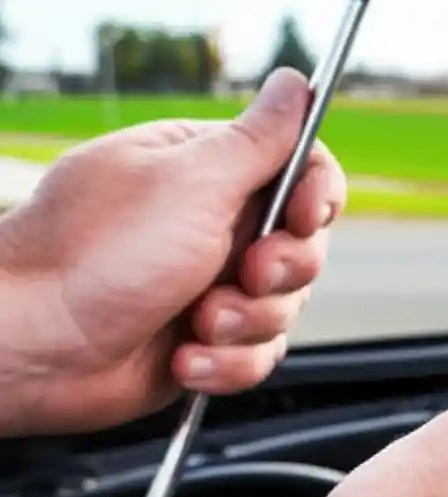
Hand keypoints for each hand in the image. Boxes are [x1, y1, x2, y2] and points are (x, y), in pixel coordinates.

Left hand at [0, 68, 345, 436]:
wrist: (34, 348)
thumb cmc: (95, 256)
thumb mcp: (191, 181)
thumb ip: (259, 139)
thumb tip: (294, 85)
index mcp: (206, 173)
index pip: (299, 169)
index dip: (315, 196)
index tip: (304, 217)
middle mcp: (212, 227)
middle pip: (304, 245)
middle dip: (284, 270)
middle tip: (247, 274)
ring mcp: (210, 287)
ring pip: (286, 308)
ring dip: (247, 323)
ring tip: (198, 323)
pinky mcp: (207, 342)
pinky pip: (257, 356)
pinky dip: (226, 364)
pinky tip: (184, 357)